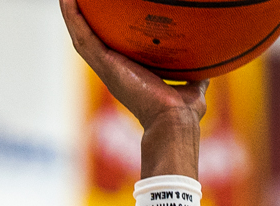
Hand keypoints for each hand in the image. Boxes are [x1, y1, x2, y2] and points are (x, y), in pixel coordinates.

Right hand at [60, 0, 205, 128]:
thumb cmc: (183, 111)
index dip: (108, 33)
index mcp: (130, 73)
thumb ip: (195, 73)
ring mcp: (106, 66)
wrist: (174, 120)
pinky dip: (73, 18)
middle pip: (94, 38)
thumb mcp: (192, 85)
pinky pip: (83, 36)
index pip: (114, 48)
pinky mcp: (104, 64)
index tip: (106, 17)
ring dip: (73, 15)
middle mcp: (114, 69)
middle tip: (79, 1)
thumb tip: (207, 66)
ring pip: (82, 35)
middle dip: (85, 19)